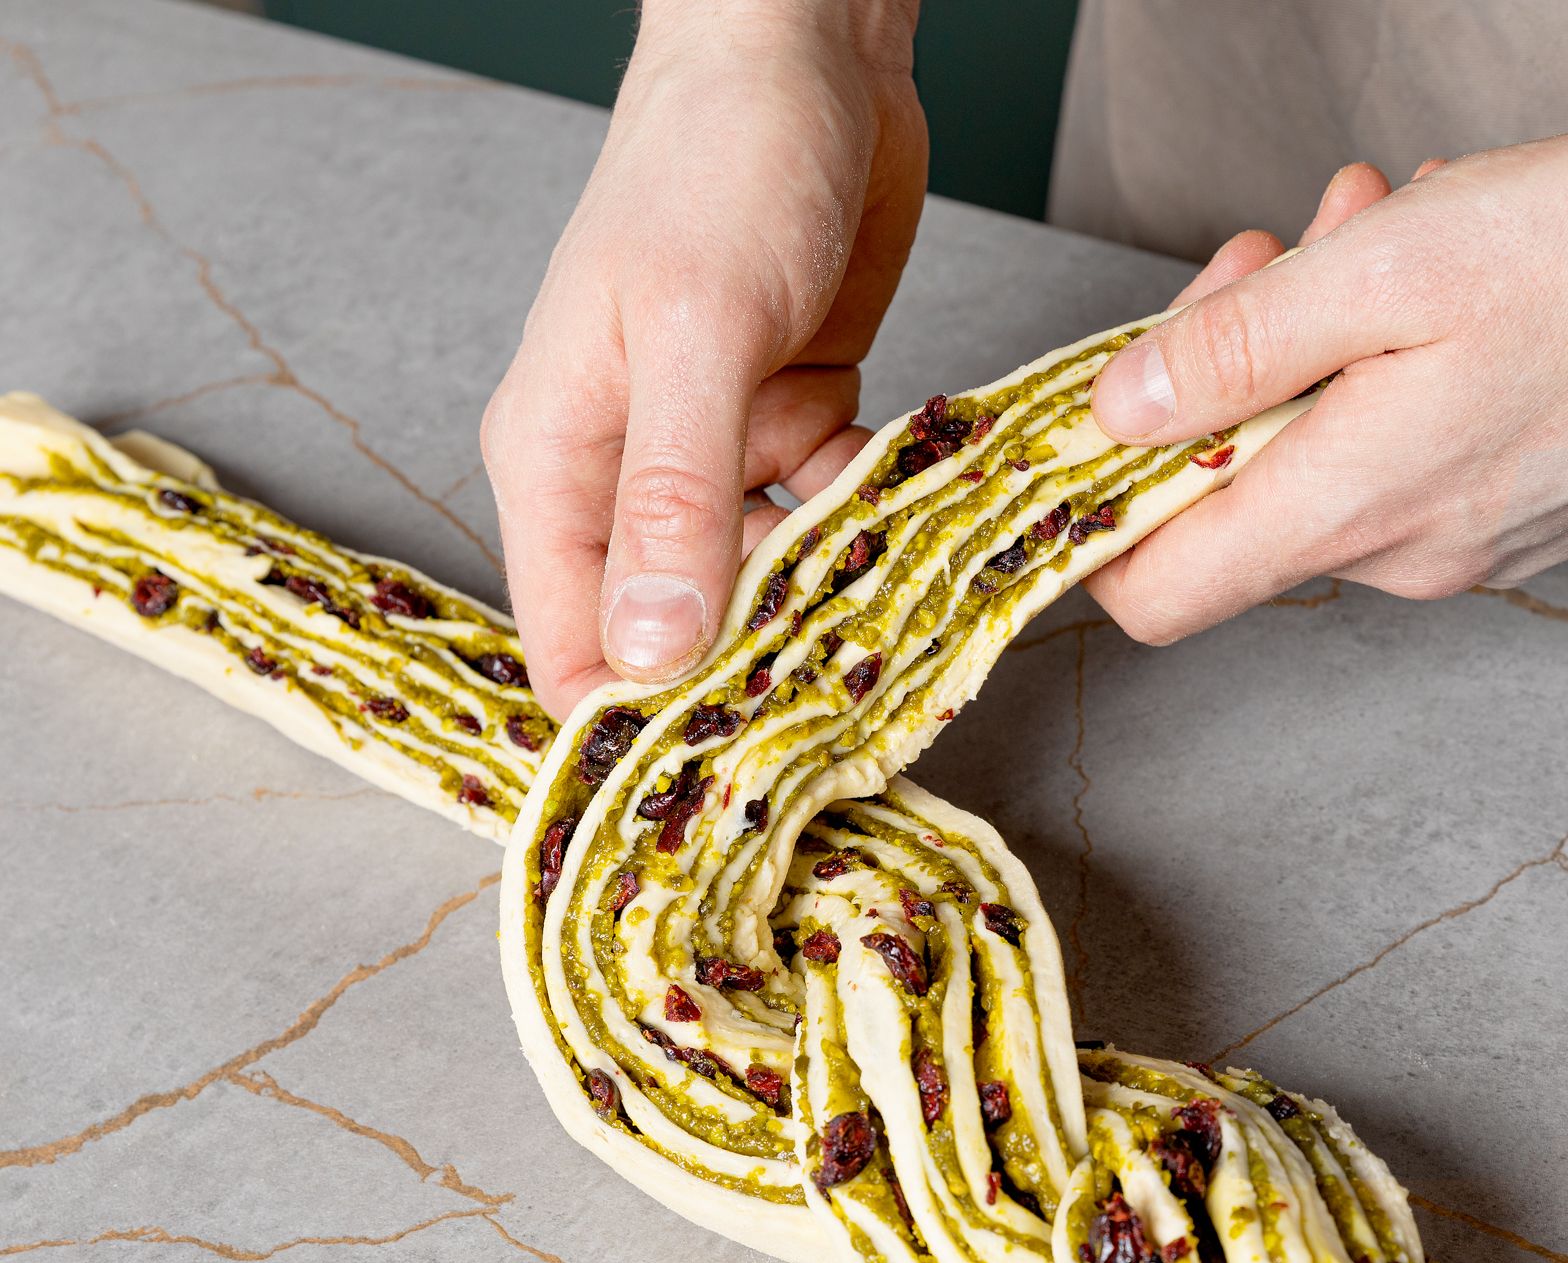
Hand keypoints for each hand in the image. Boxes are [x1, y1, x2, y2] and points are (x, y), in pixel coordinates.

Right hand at [483, 0, 922, 715]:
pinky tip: (918, 561)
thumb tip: (645, 652)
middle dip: (744, 687)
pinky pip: (829, 520)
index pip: (568, 642)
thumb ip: (674, 494)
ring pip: (763, 584)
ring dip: (822, 619)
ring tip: (892, 666)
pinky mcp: (796, 423)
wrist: (803, 52)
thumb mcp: (694, 330)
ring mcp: (718, 452)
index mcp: (559, 458)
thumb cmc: (716, 163)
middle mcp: (630, 473)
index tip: (717, 792)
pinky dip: (870, 543)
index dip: (634, 725)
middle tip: (832, 745)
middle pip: (673, 630)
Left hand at [1085, 82, 1567, 641]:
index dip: (1096, 522)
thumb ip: (1235, 350)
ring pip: (1323, 455)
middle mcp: (1400, 556)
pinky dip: (1388, 366)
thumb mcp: (1387, 268)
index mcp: (1350, 508)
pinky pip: (1401, 451)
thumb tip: (1119, 410)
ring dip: (1317, 339)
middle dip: (1230, 362)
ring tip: (1377, 226)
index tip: (1097, 424)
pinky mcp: (1513, 514)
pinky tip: (1442, 280)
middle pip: (1236, 495)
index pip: (1157, 594)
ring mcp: (1464, 544)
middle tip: (1278, 246)